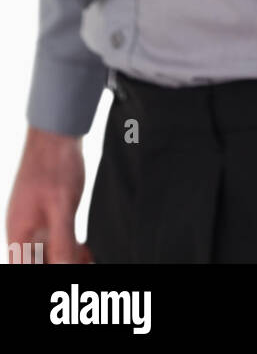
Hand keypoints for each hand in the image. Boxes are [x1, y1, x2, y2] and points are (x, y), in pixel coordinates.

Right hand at [6, 127, 91, 263]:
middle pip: (38, 263)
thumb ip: (62, 242)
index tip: (67, 271)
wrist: (57, 132)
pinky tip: (86, 249)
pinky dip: (70, 247)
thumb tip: (64, 268)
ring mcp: (35, 222)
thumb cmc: (53, 165)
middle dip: (59, 267)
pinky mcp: (48, 213)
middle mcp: (24, 232)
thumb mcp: (61, 206)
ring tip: (88, 260)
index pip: (24, 269)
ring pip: (48, 253)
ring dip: (67, 260)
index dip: (43, 273)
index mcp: (19, 235)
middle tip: (83, 265)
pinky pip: (57, 239)